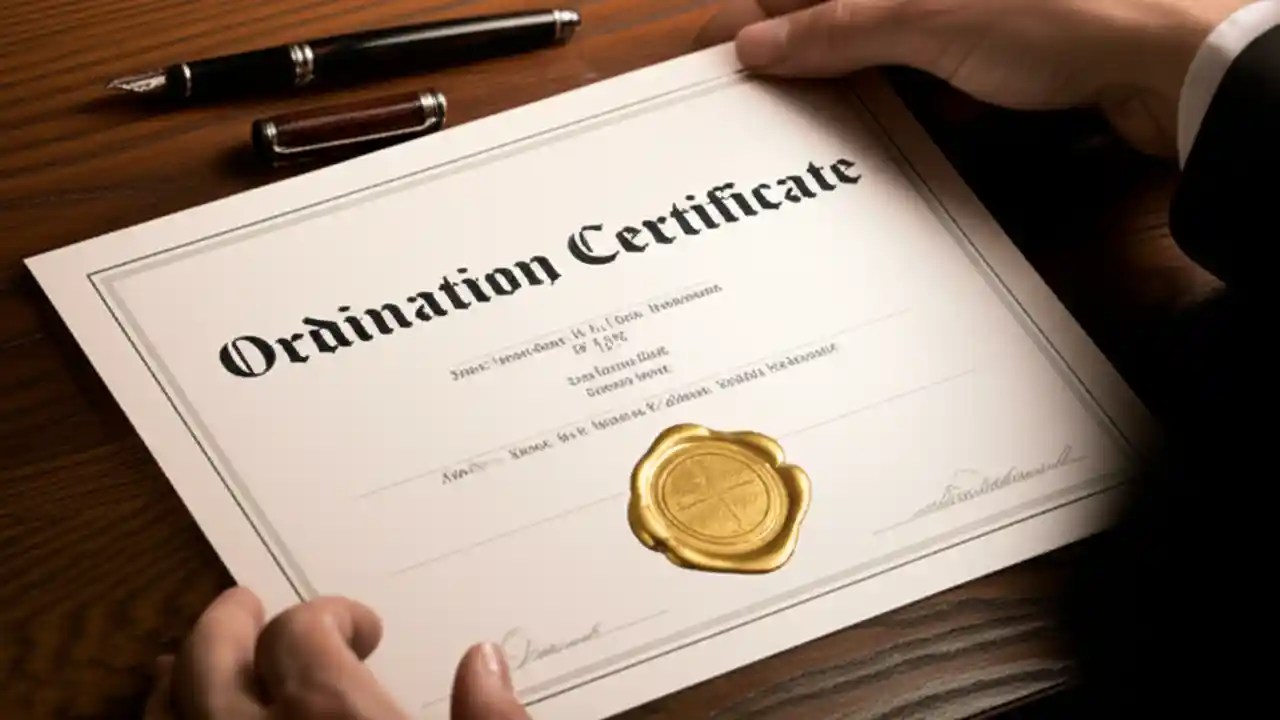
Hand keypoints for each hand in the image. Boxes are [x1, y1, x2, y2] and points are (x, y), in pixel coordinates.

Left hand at [143, 587, 530, 719]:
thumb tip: (486, 662)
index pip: (302, 634)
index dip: (327, 614)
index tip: (356, 626)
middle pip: (215, 658)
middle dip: (228, 622)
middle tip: (248, 606)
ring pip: (170, 710)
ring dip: (180, 675)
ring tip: (194, 657)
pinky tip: (179, 717)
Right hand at [697, 0, 1250, 156]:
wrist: (1161, 62)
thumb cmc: (1057, 14)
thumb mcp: (926, 18)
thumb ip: (836, 28)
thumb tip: (759, 40)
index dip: (761, 14)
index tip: (719, 52)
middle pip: (844, 21)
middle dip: (804, 59)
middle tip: (758, 105)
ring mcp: (964, 23)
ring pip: (883, 57)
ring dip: (855, 91)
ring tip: (812, 131)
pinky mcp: (993, 60)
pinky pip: (928, 85)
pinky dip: (911, 109)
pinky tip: (900, 132)